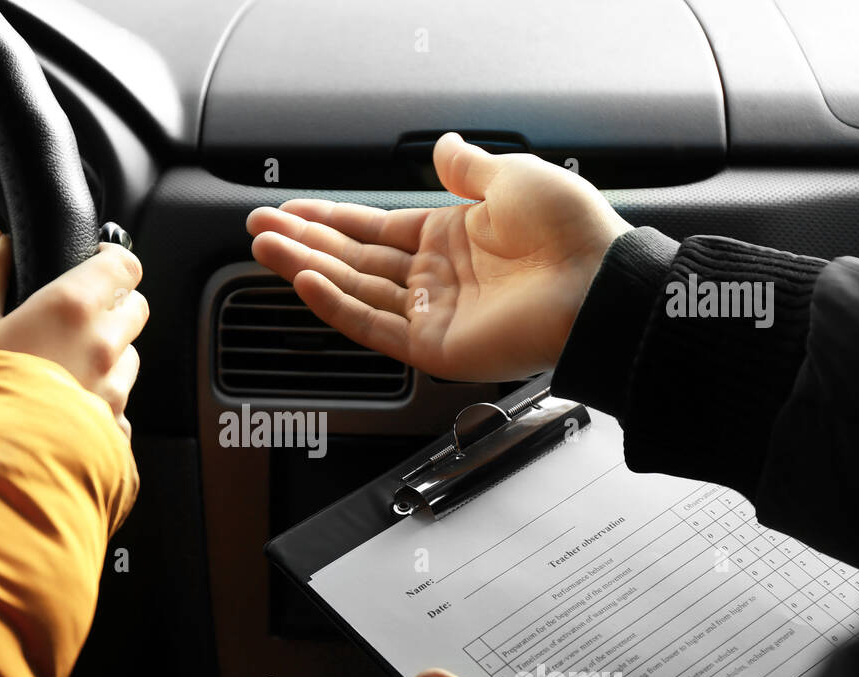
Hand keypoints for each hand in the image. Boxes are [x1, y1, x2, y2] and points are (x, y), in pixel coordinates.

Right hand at [0, 230, 148, 438]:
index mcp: (72, 309)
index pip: (124, 264)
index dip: (111, 260)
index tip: (95, 262)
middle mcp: (104, 347)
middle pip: (135, 309)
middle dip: (112, 307)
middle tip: (73, 320)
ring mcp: (115, 392)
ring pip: (129, 359)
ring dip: (109, 357)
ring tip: (63, 371)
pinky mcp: (116, 430)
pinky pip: (120, 407)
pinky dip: (101, 403)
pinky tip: (65, 410)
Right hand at [247, 132, 630, 381]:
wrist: (599, 285)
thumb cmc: (569, 233)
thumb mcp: (512, 179)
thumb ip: (467, 169)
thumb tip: (442, 146)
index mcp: (453, 237)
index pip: (376, 229)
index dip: (332, 218)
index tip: (291, 209)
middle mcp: (437, 278)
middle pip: (355, 259)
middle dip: (305, 242)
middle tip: (260, 229)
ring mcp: (432, 314)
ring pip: (355, 290)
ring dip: (308, 268)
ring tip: (266, 249)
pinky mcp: (433, 347)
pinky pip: (374, 326)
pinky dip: (337, 304)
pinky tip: (307, 280)